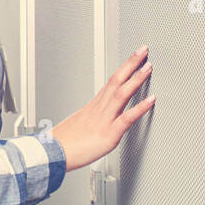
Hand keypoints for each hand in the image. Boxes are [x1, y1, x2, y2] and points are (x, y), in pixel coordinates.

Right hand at [50, 46, 154, 171]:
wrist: (52, 155)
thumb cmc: (62, 145)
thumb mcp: (77, 128)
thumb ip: (89, 122)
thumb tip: (93, 122)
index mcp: (92, 108)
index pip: (110, 82)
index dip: (123, 69)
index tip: (133, 58)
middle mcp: (98, 110)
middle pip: (116, 81)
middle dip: (130, 64)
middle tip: (143, 50)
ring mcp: (104, 120)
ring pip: (121, 94)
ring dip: (136, 79)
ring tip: (148, 67)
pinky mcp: (109, 134)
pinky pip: (126, 118)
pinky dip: (140, 107)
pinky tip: (152, 99)